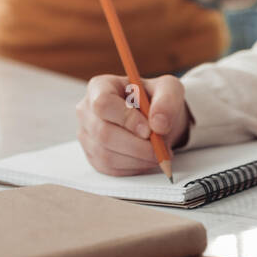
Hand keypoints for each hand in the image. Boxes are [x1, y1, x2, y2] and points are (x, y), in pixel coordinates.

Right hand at [76, 73, 191, 175]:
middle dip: (137, 145)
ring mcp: (87, 136)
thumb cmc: (157, 100)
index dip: (126, 118)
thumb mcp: (169, 89)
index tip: (149, 130)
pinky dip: (134, 167)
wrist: (156, 120)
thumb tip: (158, 124)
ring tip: (158, 153)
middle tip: (160, 147)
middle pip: (104, 133)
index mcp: (100, 87)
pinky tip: (146, 158)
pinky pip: (110, 169)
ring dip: (138, 159)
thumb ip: (166, 101)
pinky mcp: (94, 157)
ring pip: (107, 155)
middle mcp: (87, 111)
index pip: (103, 103)